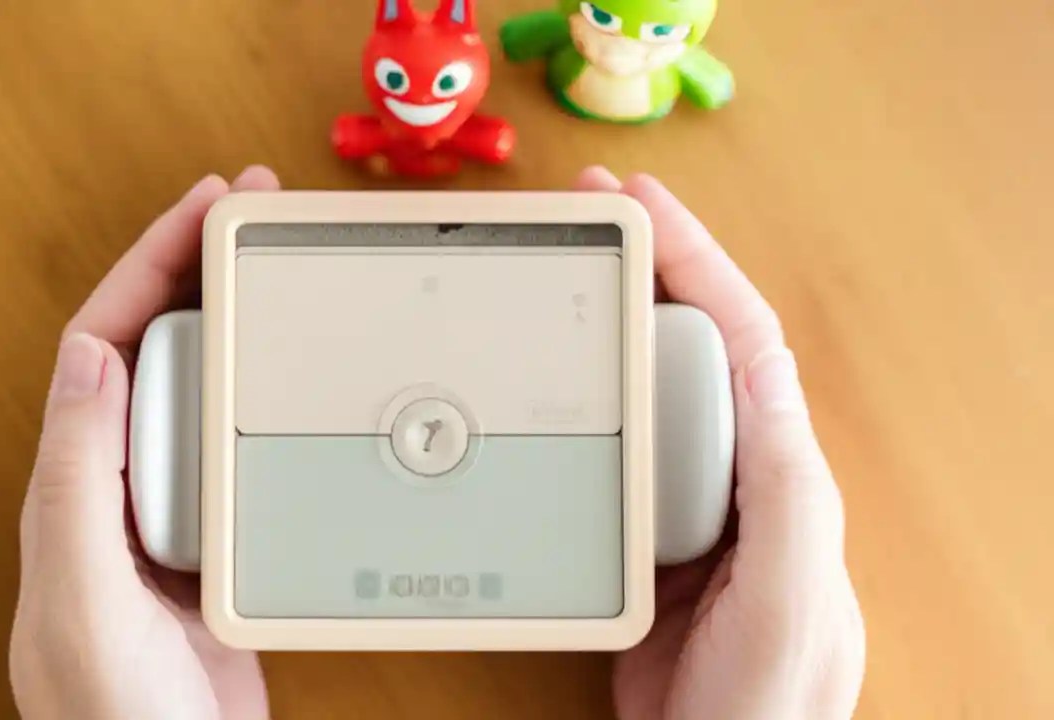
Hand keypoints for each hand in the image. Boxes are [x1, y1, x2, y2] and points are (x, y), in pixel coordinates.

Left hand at [8, 166, 280, 719]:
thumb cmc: (115, 719)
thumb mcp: (85, 601)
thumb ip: (76, 486)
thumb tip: (86, 359)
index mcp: (78, 489)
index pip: (105, 343)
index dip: (150, 262)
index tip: (205, 206)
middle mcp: (120, 490)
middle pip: (154, 349)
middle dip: (197, 267)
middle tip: (254, 212)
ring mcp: (172, 515)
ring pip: (200, 388)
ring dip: (233, 320)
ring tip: (277, 267)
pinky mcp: (218, 546)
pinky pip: (239, 444)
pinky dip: (266, 393)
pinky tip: (297, 382)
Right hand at [573, 168, 865, 718]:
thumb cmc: (766, 701)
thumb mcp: (788, 596)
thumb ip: (785, 489)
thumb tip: (765, 370)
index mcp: (777, 473)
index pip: (741, 337)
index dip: (696, 257)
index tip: (642, 201)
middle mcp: (733, 473)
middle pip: (693, 339)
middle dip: (652, 260)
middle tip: (594, 206)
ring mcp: (684, 501)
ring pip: (647, 382)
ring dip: (613, 313)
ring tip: (570, 262)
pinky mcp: (641, 534)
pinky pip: (610, 440)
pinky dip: (582, 389)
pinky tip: (549, 376)